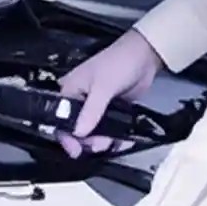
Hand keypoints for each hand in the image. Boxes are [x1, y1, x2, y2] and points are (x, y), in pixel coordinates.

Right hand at [57, 29, 162, 157]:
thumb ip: (91, 111)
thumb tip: (78, 133)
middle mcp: (80, 100)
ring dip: (102, 140)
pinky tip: (121, 141)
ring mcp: (96, 106)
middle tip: (100, 144)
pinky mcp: (111, 110)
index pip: (61, 118)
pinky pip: (109, 128)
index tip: (75, 150)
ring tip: (112, 143)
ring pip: (93, 131)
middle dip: (88, 140)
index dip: (66, 136)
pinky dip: (115, 137)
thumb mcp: (103, 87)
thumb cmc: (118, 63)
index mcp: (70, 90)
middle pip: (77, 128)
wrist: (145, 55)